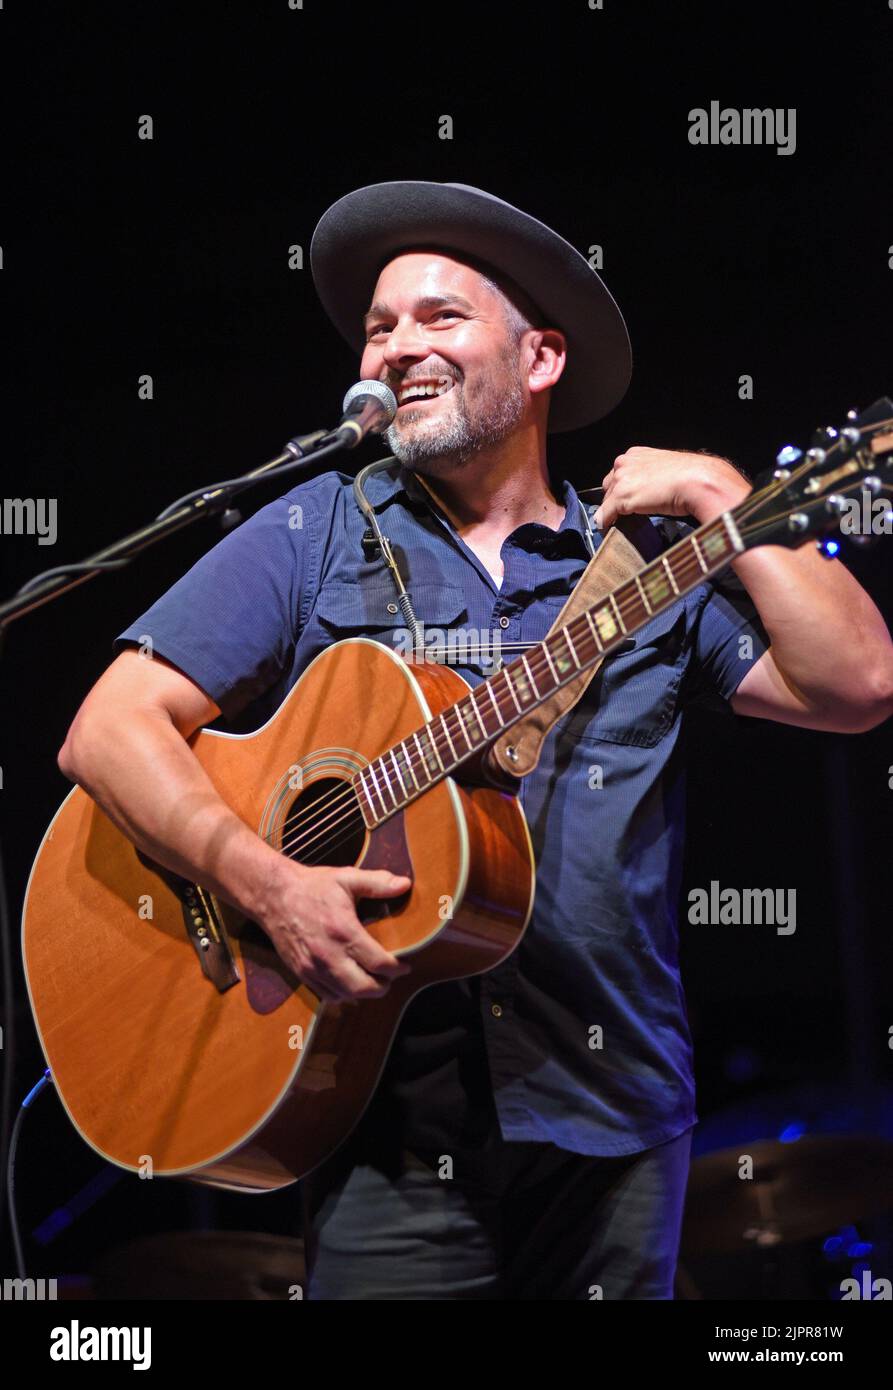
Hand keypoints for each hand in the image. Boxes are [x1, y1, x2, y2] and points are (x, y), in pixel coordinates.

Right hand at [258, 860, 411, 1002]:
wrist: (272, 895)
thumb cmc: (312, 886)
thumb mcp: (346, 878)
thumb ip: (378, 883)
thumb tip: (405, 884)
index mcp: (344, 931)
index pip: (379, 963)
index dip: (397, 969)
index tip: (406, 965)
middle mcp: (328, 954)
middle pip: (364, 988)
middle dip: (383, 986)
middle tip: (391, 976)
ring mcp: (313, 967)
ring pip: (346, 995)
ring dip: (364, 992)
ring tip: (373, 979)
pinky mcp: (301, 973)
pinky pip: (327, 995)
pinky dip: (343, 994)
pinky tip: (350, 981)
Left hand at [594, 447, 751, 529]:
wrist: (698, 481)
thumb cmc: (692, 476)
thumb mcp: (668, 470)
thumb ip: (654, 477)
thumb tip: (652, 492)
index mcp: (636, 454)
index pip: (619, 474)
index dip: (622, 488)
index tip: (627, 499)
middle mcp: (625, 463)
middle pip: (609, 486)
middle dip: (616, 499)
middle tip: (627, 512)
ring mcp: (621, 479)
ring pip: (606, 501)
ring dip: (612, 512)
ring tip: (622, 522)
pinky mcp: (621, 497)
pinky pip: (604, 515)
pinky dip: (606, 524)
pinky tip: (610, 529)